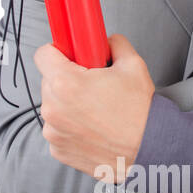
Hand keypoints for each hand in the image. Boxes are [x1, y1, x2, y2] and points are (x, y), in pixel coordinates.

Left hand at [33, 34, 153, 180]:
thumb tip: (107, 41)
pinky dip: (70, 127)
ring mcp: (54, 132)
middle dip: (66, 79)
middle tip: (91, 86)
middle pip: (48, 81)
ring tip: (95, 110)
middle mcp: (53, 108)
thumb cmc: (140, 113)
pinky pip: (58, 129)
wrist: (150, 150)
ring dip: (67, 105)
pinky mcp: (58, 149)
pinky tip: (92, 128)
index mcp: (65, 83)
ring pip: (53, 106)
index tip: (67, 57)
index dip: (57, 52)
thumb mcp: (133, 65)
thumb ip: (115, 44)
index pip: (43, 55)